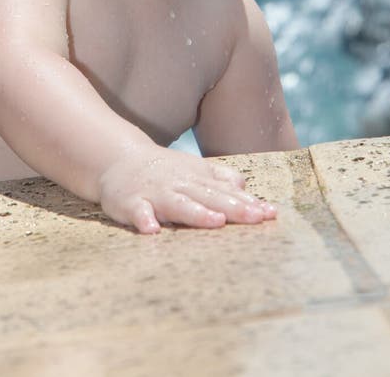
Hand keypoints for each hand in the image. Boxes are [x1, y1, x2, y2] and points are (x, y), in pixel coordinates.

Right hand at [98, 146, 276, 233]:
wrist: (119, 158)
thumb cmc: (163, 170)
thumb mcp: (194, 170)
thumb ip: (220, 179)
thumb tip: (247, 187)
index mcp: (197, 179)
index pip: (226, 192)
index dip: (248, 203)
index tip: (270, 213)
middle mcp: (180, 185)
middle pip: (210, 197)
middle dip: (233, 208)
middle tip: (257, 218)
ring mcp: (156, 194)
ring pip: (179, 204)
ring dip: (197, 213)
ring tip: (216, 222)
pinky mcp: (132, 203)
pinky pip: (138, 212)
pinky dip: (144, 220)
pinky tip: (151, 231)